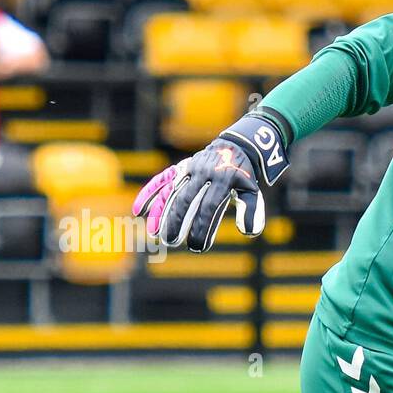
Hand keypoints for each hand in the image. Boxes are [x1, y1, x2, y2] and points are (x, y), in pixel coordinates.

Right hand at [134, 112, 288, 252]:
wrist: (236, 147)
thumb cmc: (244, 177)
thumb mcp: (252, 192)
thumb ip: (252, 211)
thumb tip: (249, 233)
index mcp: (223, 180)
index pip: (209, 207)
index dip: (202, 226)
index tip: (197, 246)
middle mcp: (204, 173)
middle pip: (186, 199)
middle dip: (177, 221)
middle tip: (172, 241)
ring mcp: (190, 169)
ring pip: (171, 191)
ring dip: (161, 212)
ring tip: (155, 233)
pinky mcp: (181, 167)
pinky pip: (162, 180)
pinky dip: (149, 193)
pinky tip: (139, 210)